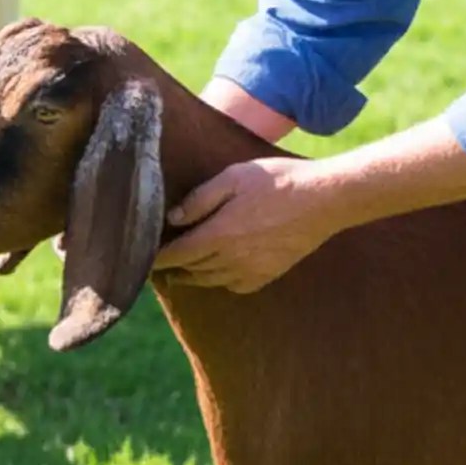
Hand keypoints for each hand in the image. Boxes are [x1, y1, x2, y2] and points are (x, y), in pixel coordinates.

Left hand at [152, 157, 341, 293]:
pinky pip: (236, 286)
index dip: (156, 258)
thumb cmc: (277, 181)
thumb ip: (200, 199)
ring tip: (180, 270)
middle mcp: (232, 259)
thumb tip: (173, 219)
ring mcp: (252, 270)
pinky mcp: (269, 274)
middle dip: (172, 268)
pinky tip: (218, 272)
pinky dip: (220, 282)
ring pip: (211, 281)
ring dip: (192, 276)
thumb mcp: (232, 178)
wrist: (324, 199)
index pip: (176, 254)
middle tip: (157, 265)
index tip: (141, 258)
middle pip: (191, 270)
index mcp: (219, 234)